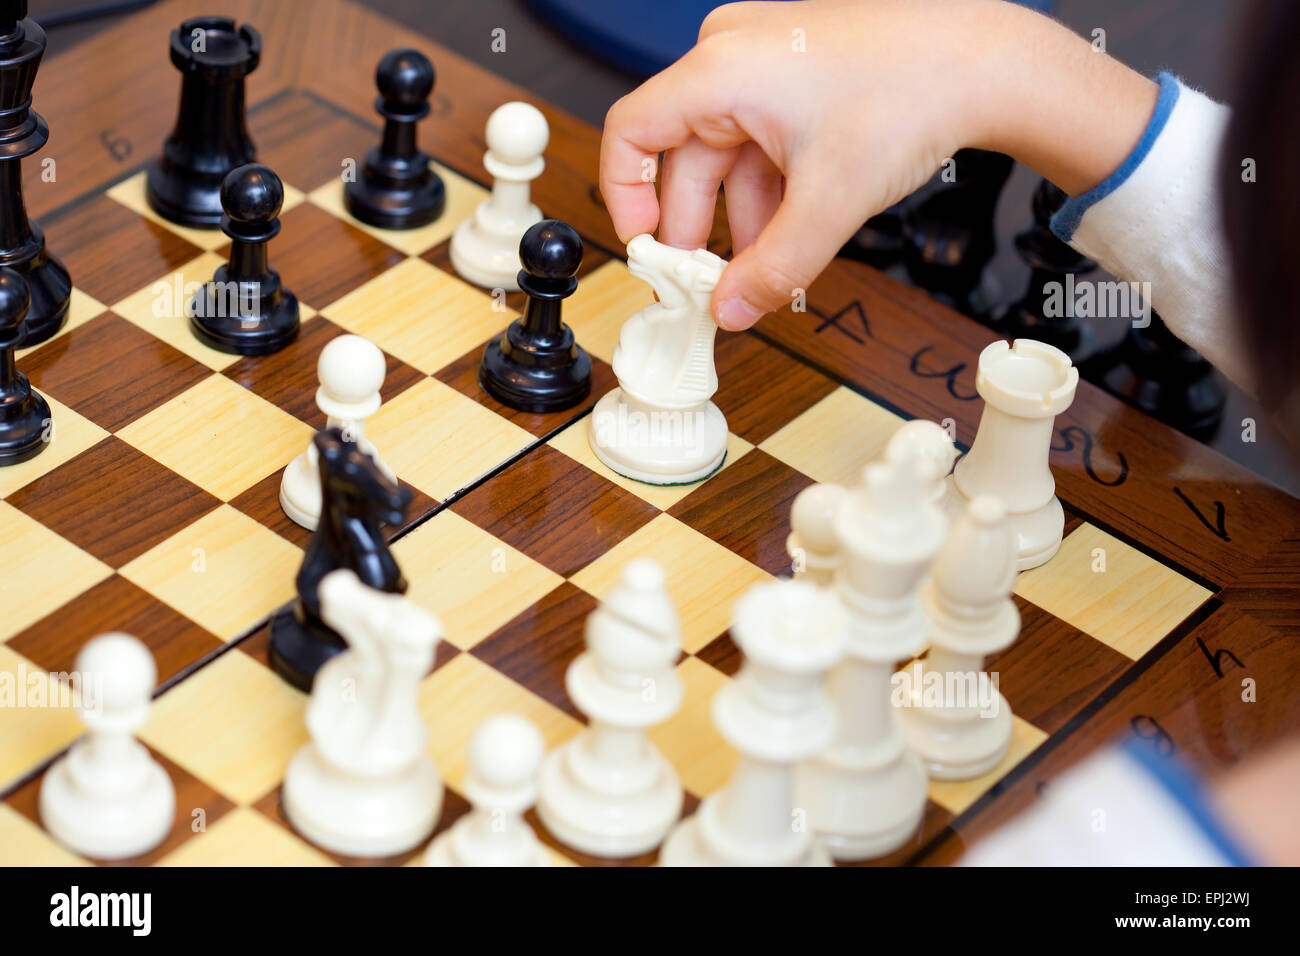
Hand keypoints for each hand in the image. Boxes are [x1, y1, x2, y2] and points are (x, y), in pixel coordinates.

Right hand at [599, 0, 1156, 330]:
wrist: (982, 64)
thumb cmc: (911, 97)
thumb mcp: (831, 202)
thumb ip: (772, 267)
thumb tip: (730, 312)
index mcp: (721, 69)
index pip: (632, 132)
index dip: (628, 198)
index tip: (649, 249)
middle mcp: (732, 54)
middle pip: (682, 155)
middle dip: (700, 226)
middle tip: (711, 282)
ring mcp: (763, 60)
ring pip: (725, 155)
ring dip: (742, 215)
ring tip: (769, 263)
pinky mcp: (791, 74)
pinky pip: (757, 141)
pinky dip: (769, 188)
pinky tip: (793, 228)